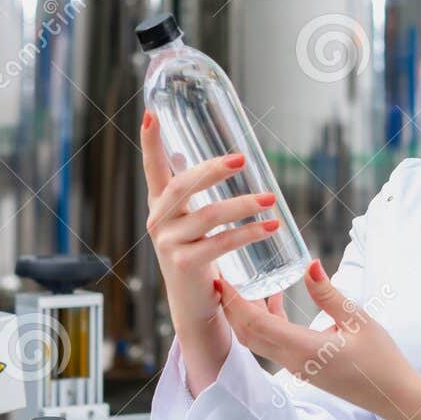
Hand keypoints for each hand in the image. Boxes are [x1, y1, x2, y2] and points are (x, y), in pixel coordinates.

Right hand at [140, 109, 283, 327]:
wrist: (195, 306)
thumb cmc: (200, 258)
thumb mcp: (193, 224)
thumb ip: (198, 197)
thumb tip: (228, 159)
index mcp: (160, 206)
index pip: (152, 168)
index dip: (150, 142)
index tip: (150, 113)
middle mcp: (158, 221)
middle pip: (183, 185)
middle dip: (214, 169)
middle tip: (243, 159)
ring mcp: (168, 243)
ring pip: (208, 213)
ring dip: (244, 204)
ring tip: (270, 198)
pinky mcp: (185, 264)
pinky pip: (221, 242)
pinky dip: (249, 233)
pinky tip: (269, 227)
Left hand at [217, 260, 420, 419]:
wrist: (392, 395)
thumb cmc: (381, 359)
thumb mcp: (358, 319)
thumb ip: (329, 294)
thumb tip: (309, 265)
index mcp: (303, 349)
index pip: (256, 324)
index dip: (234, 302)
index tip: (221, 280)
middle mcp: (292, 361)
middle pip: (247, 334)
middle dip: (230, 307)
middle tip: (222, 278)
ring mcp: (295, 366)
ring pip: (257, 340)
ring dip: (245, 315)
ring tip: (242, 283)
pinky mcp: (302, 367)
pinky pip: (273, 343)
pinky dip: (265, 322)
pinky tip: (274, 299)